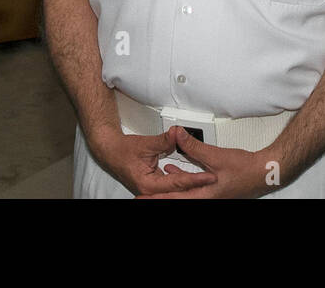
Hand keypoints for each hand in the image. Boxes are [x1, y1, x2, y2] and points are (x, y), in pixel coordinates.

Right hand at [87, 127, 217, 195]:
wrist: (110, 151)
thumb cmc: (123, 151)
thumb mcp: (145, 143)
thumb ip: (163, 140)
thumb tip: (177, 134)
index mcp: (149, 184)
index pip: (178, 182)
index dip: (196, 179)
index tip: (210, 176)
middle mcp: (152, 190)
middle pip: (179, 190)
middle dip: (197, 185)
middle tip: (214, 178)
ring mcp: (154, 189)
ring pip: (177, 189)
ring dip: (191, 184)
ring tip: (207, 178)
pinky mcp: (156, 184)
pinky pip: (172, 185)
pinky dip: (182, 181)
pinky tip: (193, 177)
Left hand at [141, 127, 277, 198]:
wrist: (263, 172)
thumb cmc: (245, 169)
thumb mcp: (216, 156)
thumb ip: (194, 147)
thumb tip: (178, 136)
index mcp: (204, 196)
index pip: (175, 198)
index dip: (158, 198)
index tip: (143, 197)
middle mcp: (206, 198)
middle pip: (177, 198)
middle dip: (160, 196)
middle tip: (143, 196)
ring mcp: (210, 194)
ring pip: (183, 192)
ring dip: (169, 188)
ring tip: (153, 186)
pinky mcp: (213, 188)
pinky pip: (191, 186)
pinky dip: (180, 179)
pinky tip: (173, 171)